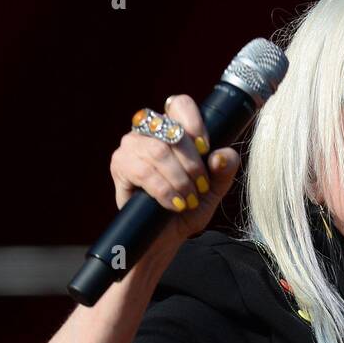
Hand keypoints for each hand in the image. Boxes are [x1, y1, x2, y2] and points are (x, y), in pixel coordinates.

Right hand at [109, 92, 239, 242]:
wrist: (165, 238)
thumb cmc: (187, 209)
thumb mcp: (213, 191)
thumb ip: (223, 171)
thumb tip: (222, 155)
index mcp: (172, 128)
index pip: (180, 104)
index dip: (195, 124)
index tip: (207, 151)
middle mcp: (149, 131)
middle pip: (172, 131)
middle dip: (192, 163)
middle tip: (200, 188)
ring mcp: (131, 145)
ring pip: (157, 151)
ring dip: (178, 179)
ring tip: (188, 199)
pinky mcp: (119, 164)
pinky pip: (143, 171)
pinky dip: (163, 189)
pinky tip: (173, 204)